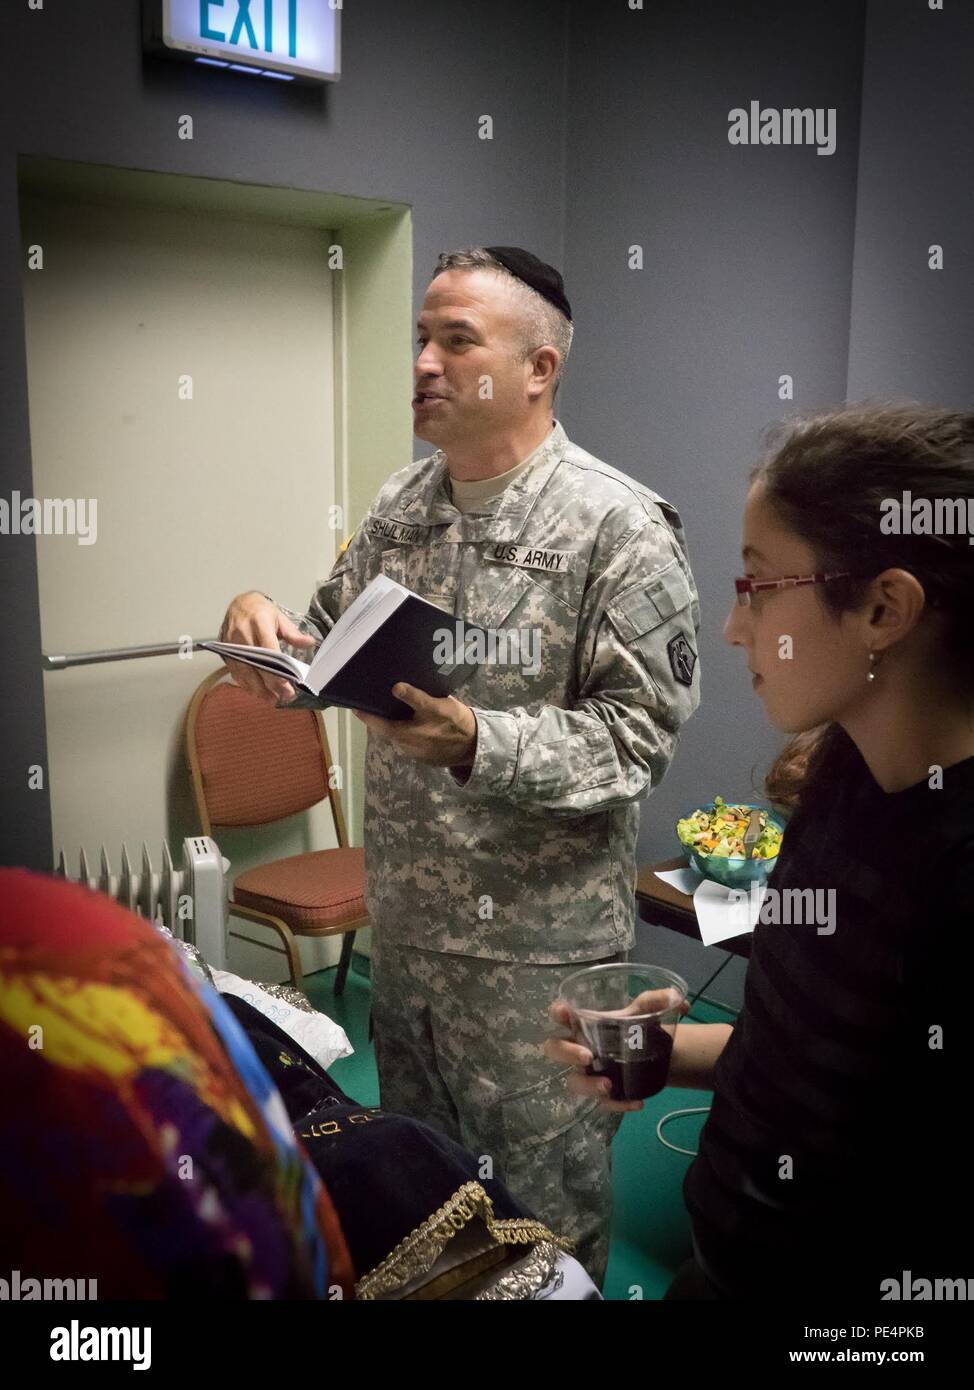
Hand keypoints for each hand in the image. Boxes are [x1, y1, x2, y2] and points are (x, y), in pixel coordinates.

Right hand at [218, 591, 317, 705]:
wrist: (239, 605)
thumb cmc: (261, 612)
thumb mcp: (280, 618)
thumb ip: (293, 633)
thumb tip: (310, 643)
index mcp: (259, 623)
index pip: (268, 649)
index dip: (277, 669)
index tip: (288, 684)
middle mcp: (242, 634)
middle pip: (255, 664)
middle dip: (270, 683)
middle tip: (284, 696)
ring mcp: (231, 645)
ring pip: (244, 671)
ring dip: (257, 689)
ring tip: (272, 700)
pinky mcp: (226, 652)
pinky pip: (235, 672)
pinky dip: (246, 684)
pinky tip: (258, 692)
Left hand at [354, 683, 477, 766]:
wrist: (476, 746)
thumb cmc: (456, 722)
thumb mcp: (437, 706)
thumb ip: (416, 698)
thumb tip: (396, 688)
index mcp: (404, 734)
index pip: (377, 724)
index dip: (365, 714)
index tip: (353, 704)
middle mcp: (405, 746)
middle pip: (387, 729)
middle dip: (381, 716)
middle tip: (376, 700)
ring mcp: (414, 754)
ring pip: (398, 735)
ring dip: (396, 724)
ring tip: (396, 708)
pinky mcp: (424, 757)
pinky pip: (410, 741)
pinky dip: (408, 731)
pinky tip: (414, 722)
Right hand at [543, 991, 691, 1114]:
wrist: (654, 1052)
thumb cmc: (637, 1026)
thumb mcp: (646, 1009)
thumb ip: (659, 1001)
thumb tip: (681, 1003)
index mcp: (584, 1023)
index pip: (561, 1016)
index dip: (557, 1013)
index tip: (563, 1011)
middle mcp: (580, 1047)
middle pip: (555, 1050)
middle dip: (566, 1053)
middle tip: (587, 1056)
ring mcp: (589, 1073)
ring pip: (574, 1082)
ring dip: (587, 1085)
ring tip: (608, 1086)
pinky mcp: (604, 1093)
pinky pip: (604, 1104)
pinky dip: (619, 1104)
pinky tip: (637, 1103)